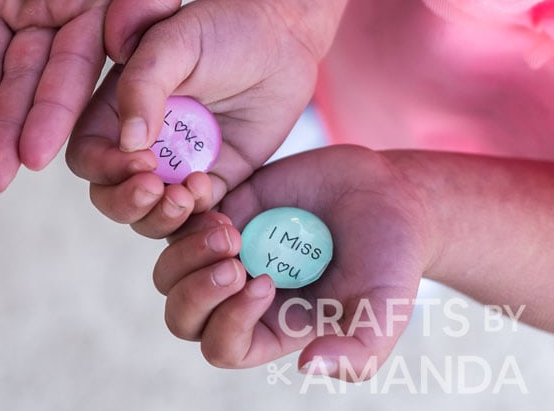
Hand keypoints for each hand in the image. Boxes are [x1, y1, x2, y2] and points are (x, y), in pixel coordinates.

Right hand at [66, 0, 321, 235]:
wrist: (280, 35)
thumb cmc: (220, 28)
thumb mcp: (173, 45)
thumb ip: (143, 87)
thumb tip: (128, 144)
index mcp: (113, 110)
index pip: (87, 154)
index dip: (104, 166)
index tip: (142, 160)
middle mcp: (137, 144)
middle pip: (110, 194)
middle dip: (127, 202)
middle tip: (157, 191)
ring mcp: (174, 167)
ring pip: (149, 215)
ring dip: (162, 217)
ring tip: (189, 196)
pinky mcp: (213, 182)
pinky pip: (197, 217)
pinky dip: (199, 218)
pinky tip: (212, 192)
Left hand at [154, 145, 431, 378]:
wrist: (390, 195)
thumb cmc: (391, 258)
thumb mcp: (385, 308)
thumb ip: (359, 350)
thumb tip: (310, 367)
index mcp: (272, 329)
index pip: (223, 347)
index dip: (229, 323)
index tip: (264, 283)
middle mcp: (239, 297)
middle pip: (183, 315)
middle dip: (196, 291)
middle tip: (235, 258)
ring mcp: (225, 254)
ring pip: (169, 270)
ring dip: (187, 253)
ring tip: (229, 229)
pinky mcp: (221, 211)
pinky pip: (176, 221)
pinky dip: (184, 212)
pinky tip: (211, 192)